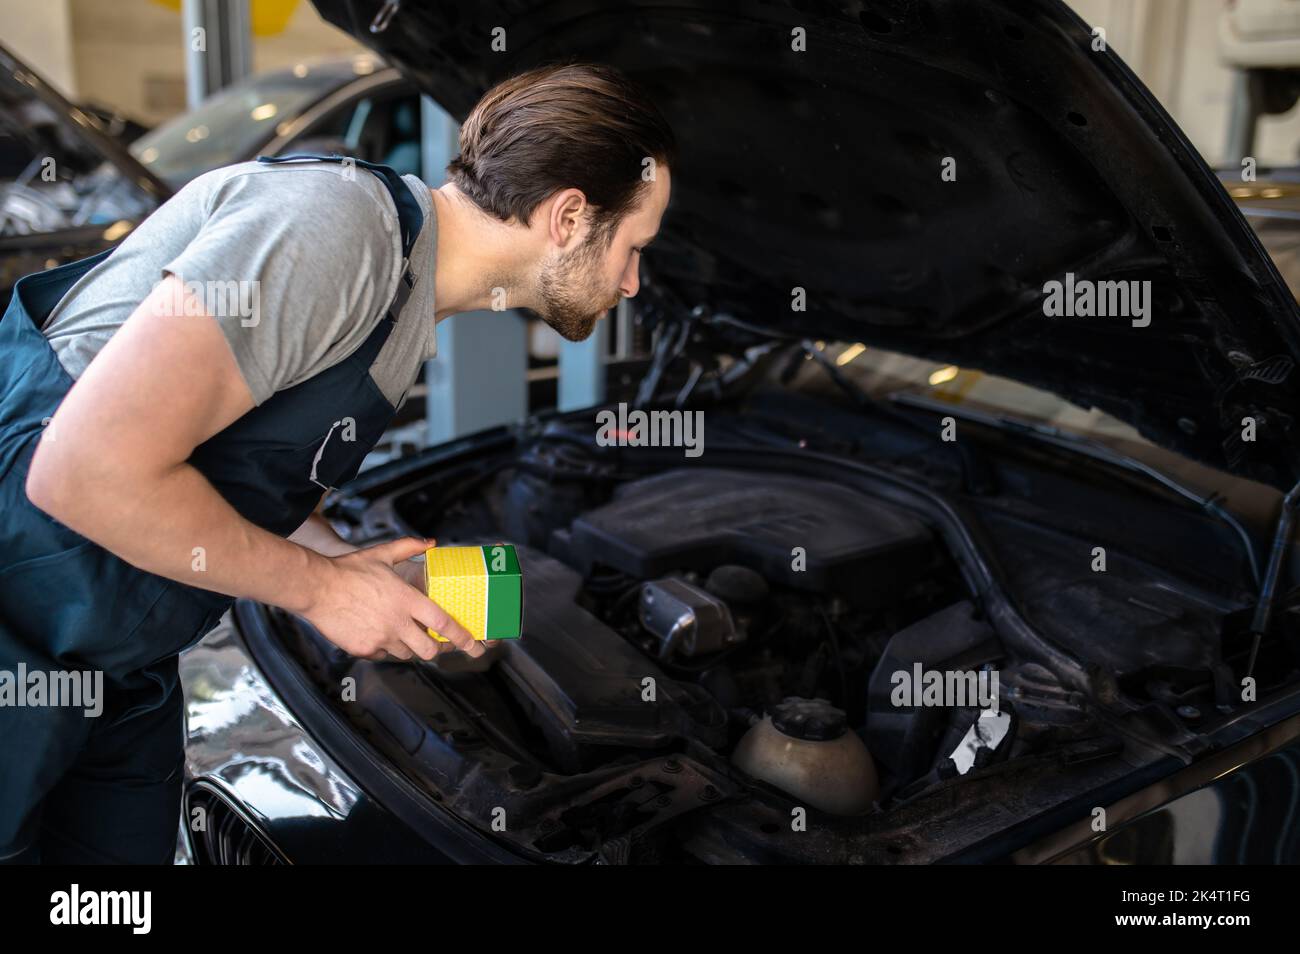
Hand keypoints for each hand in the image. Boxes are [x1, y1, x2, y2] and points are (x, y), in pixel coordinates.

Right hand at [301, 537, 483, 661]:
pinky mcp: (364, 649)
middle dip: (435, 650)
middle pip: (429, 650)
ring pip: (406, 655)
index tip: (474, 644)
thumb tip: (430, 542)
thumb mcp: (383, 553)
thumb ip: (410, 547)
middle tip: (434, 644)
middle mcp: (398, 623)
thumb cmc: (349, 570)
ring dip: (409, 648)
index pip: (444, 624)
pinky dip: (385, 649)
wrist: (316, 587)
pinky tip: (377, 633)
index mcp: (407, 600)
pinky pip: (383, 655)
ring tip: (401, 633)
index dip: (462, 637)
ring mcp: (381, 638)